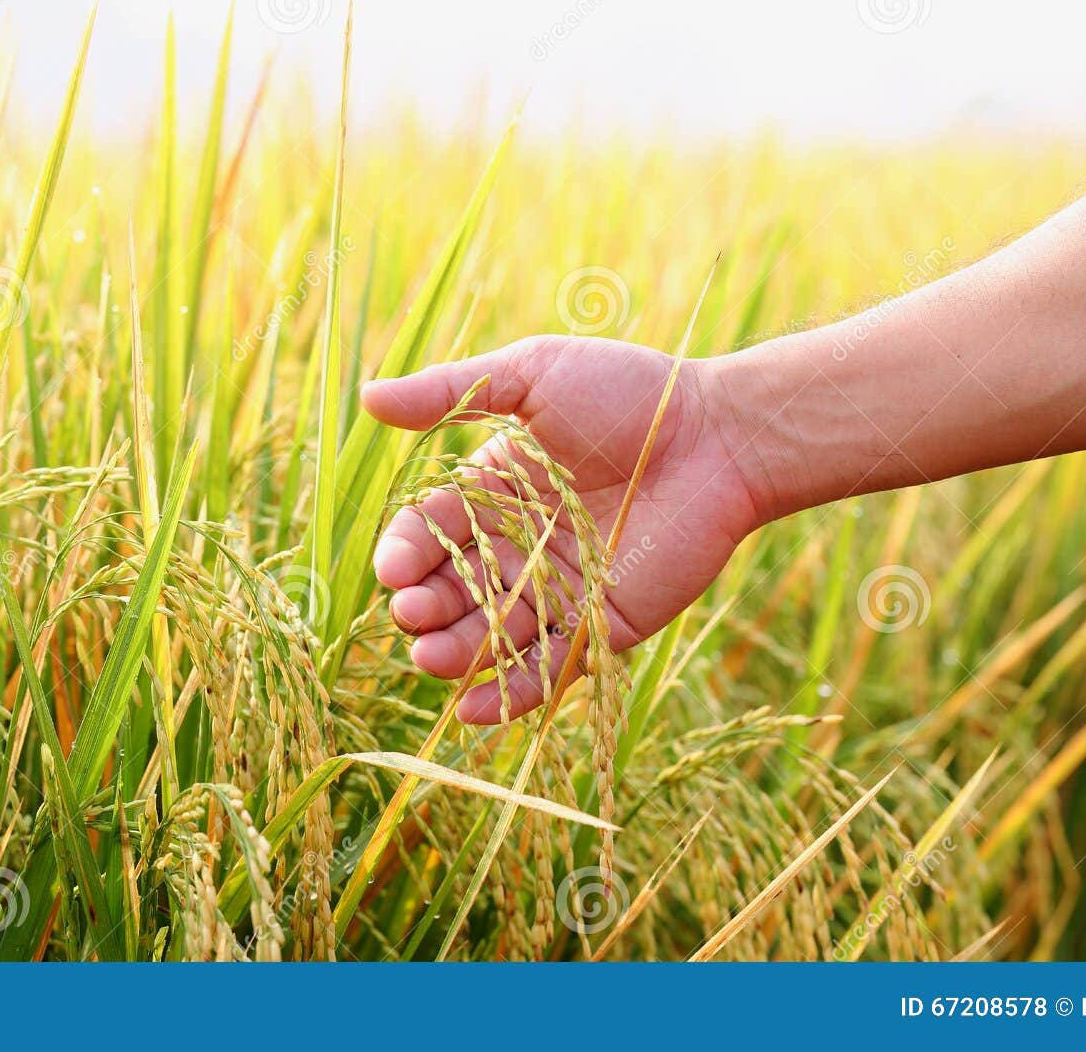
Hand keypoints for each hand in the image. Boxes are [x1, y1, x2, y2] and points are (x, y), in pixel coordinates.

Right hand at [360, 335, 762, 722]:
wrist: (719, 435)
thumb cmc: (628, 394)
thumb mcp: (532, 377)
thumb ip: (450, 393)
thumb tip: (366, 398)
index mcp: (496, 492)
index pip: (432, 532)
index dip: (407, 551)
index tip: (394, 565)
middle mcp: (520, 545)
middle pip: (454, 589)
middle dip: (426, 606)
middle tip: (412, 613)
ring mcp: (560, 589)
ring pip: (492, 633)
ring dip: (457, 652)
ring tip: (431, 658)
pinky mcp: (603, 625)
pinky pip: (549, 668)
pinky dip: (511, 692)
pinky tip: (472, 709)